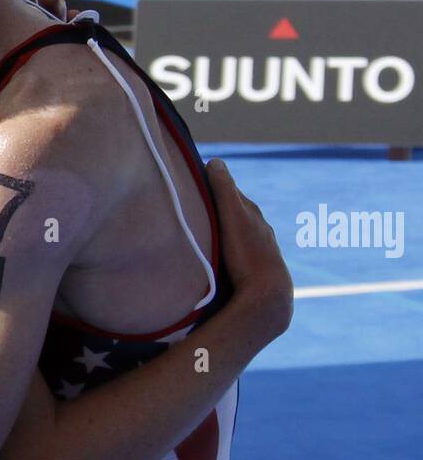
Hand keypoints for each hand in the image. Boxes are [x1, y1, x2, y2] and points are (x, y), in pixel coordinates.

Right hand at [207, 158, 292, 342]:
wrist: (266, 296)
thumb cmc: (247, 254)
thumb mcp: (232, 215)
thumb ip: (223, 189)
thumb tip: (214, 162)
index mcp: (253, 215)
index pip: (231, 195)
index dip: (213, 190)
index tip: (194, 190)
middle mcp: (261, 231)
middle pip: (235, 217)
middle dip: (217, 214)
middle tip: (193, 215)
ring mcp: (261, 254)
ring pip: (238, 238)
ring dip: (223, 237)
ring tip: (203, 241)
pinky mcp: (257, 274)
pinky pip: (240, 258)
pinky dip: (229, 255)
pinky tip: (219, 264)